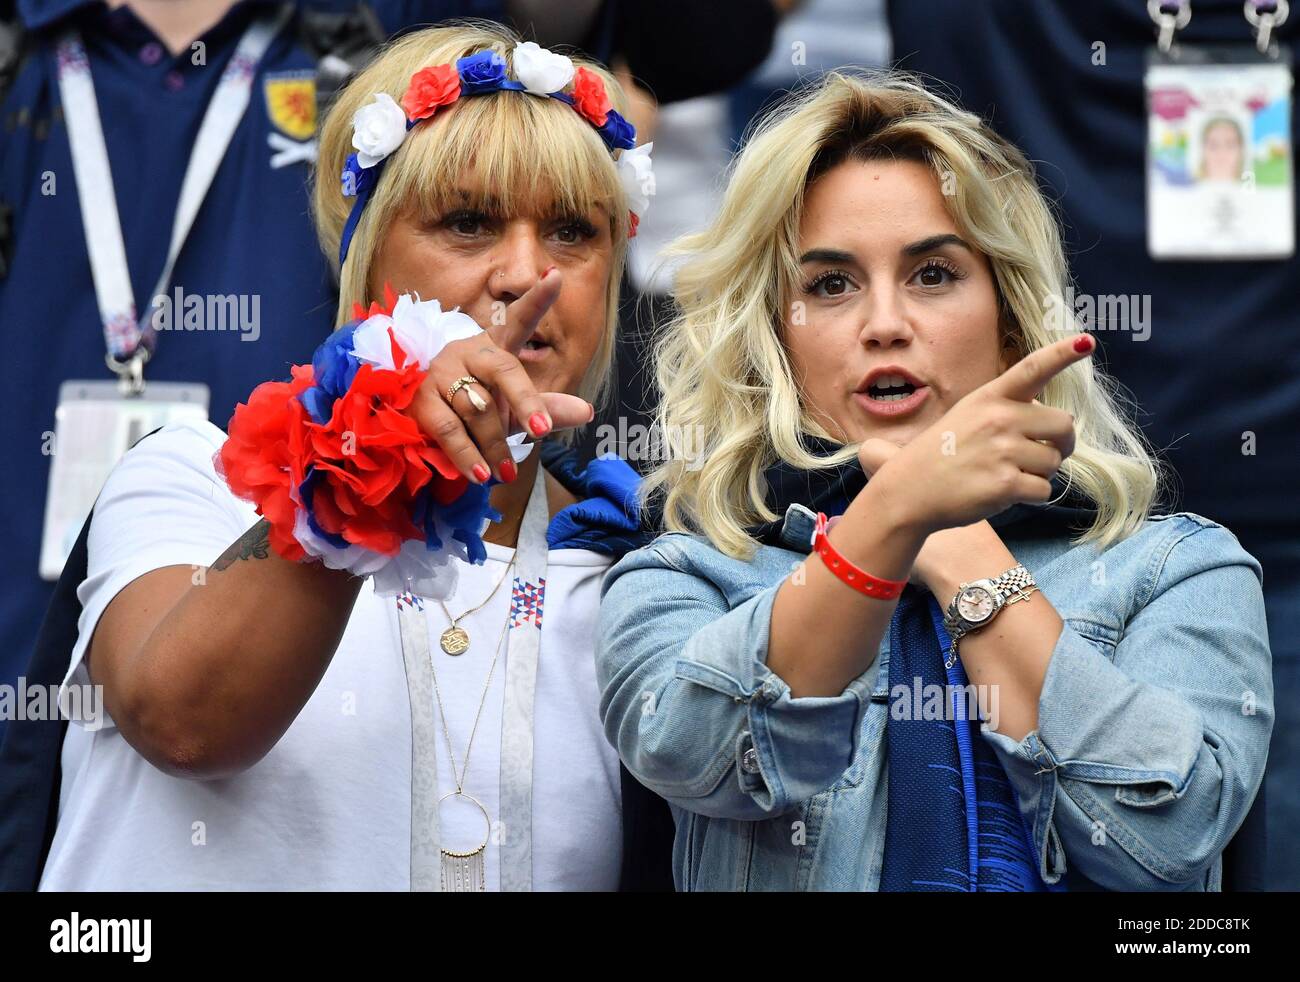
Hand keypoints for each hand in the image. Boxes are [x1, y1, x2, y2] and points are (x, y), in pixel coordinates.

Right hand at [408, 268, 592, 482]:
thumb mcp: (514, 410)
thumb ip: (547, 410)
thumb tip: (587, 411)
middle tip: (542, 430)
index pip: (520, 319)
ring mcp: (442, 372)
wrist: (421, 423)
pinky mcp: (420, 398)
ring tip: (507, 472)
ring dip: (495, 444)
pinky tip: (481, 474)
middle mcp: (469, 351)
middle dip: (525, 402)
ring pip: (478, 408)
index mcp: (496, 347)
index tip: (557, 276)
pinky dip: (468, 455)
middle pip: (505, 371)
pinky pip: (449, 428)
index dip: (538, 299)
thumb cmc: (476, 409)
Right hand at [857, 333, 1093, 535]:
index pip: (1033, 369)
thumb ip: (1007, 411)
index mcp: (990, 398)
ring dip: (1039, 473)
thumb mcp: (968, 416)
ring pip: (1055, 462)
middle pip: (1064, 425)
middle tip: (1043, 454)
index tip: (1086, 341)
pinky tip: (1003, 492)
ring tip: (1006, 474)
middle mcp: (999, 419)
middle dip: (1061, 444)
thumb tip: (1057, 422)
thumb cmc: (941, 455)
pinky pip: (1044, 490)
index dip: (1062, 353)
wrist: (908, 491)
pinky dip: (1031, 496)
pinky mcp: (1005, 484)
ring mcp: (1002, 451)